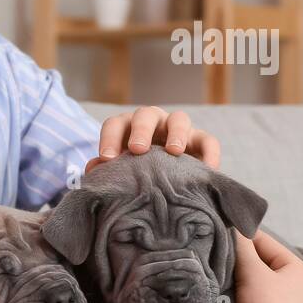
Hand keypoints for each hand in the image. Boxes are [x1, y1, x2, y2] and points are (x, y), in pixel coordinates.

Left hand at [85, 106, 220, 173]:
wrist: (167, 187)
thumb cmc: (136, 175)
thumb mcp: (122, 171)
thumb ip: (107, 170)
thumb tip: (93, 169)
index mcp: (127, 128)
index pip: (115, 124)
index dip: (109, 139)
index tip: (107, 159)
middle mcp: (153, 123)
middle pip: (145, 115)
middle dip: (141, 130)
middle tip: (137, 149)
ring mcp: (179, 130)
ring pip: (179, 119)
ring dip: (176, 133)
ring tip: (174, 151)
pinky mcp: (201, 141)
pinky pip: (208, 141)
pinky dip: (209, 152)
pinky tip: (207, 169)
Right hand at [230, 228, 302, 302]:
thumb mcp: (252, 271)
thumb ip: (242, 246)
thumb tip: (234, 227)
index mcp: (302, 270)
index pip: (267, 244)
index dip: (244, 239)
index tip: (224, 237)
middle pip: (269, 267)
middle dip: (247, 264)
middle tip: (224, 261)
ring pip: (269, 288)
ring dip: (251, 285)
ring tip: (230, 283)